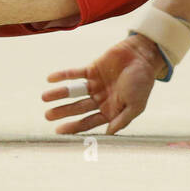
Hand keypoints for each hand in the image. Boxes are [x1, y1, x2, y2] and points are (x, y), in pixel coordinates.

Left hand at [41, 34, 164, 135]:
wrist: (144, 55)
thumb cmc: (143, 82)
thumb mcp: (136, 105)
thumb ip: (122, 120)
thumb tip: (108, 135)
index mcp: (111, 110)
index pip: (89, 121)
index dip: (74, 127)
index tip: (59, 131)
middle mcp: (101, 99)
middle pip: (78, 108)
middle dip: (63, 112)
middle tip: (47, 116)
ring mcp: (96, 84)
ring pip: (74, 91)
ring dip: (59, 94)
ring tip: (45, 97)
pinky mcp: (92, 69)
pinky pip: (75, 73)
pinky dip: (63, 75)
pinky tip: (50, 78)